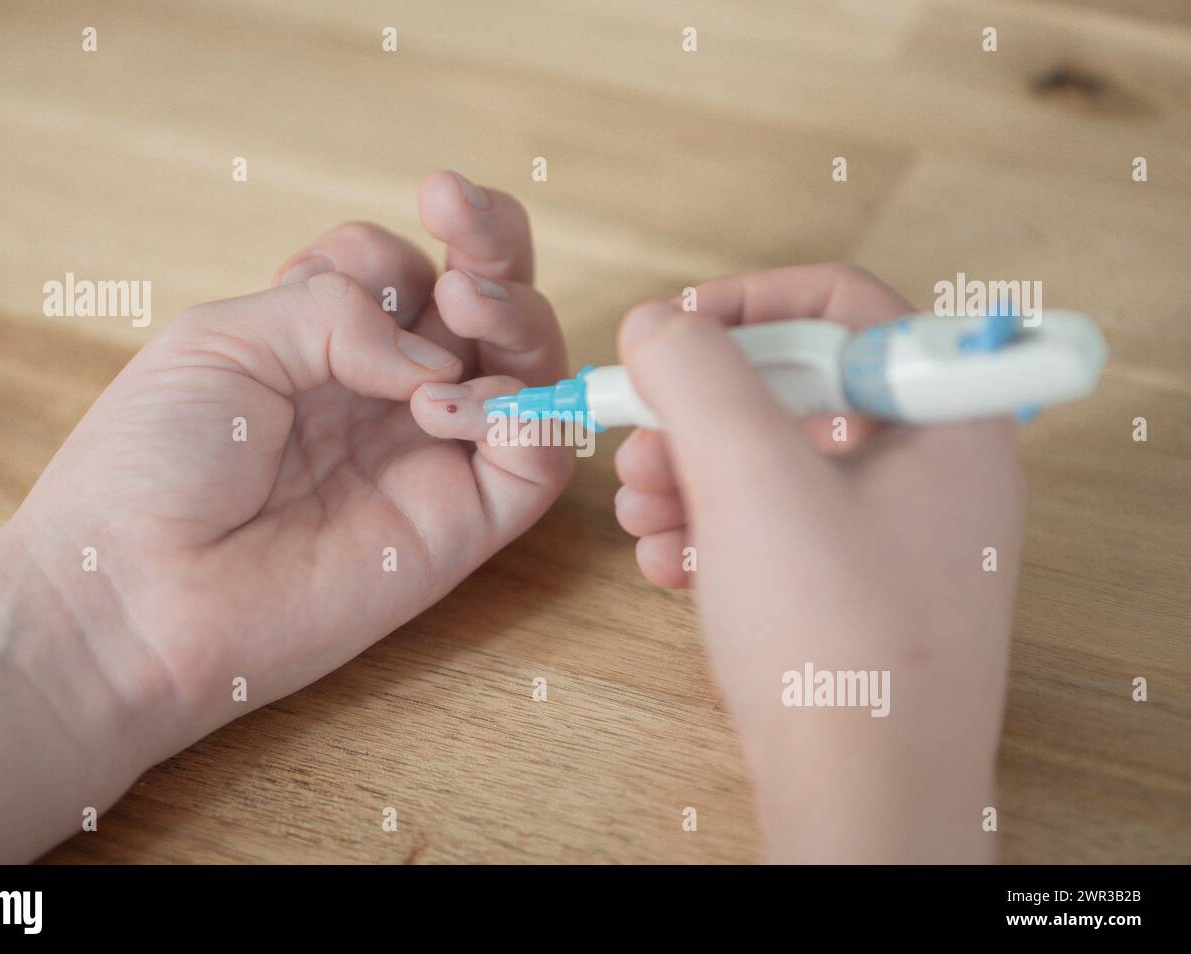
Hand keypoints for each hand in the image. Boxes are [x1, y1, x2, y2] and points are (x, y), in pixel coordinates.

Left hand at [0, 172, 570, 859]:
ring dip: (518, 321)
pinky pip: (538, 462)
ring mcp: (429, 460)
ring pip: (532, 376)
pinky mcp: (460, 528)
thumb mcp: (225, 339)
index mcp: (325, 350)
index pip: (406, 273)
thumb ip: (333, 311)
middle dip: (493, 249)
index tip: (375, 246)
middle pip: (486, 310)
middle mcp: (388, 397)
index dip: (408, 244)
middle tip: (463, 222)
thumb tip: (431, 352)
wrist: (133, 594)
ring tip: (464, 309)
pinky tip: (443, 407)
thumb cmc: (151, 464)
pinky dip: (527, 415)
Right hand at [613, 264, 1025, 861]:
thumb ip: (697, 372)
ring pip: (781, 468)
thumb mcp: (751, 475)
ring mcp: (903, 541)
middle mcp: (936, 471)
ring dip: (695, 476)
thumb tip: (656, 322)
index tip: (674, 326)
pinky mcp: (864, 599)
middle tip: (638, 441)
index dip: (752, 300)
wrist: (863, 798)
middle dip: (702, 412)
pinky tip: (668, 565)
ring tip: (638, 512)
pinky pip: (784, 534)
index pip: (849, 306)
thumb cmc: (830, 632)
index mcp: (945, 417)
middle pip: (800, 391)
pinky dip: (719, 534)